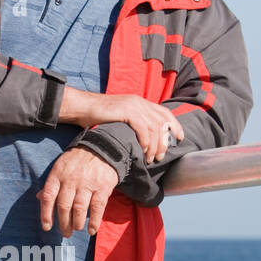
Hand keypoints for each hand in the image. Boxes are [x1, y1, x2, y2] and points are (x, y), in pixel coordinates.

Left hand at [37, 148, 119, 237]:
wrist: (100, 149)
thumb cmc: (76, 162)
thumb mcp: (60, 168)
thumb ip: (51, 184)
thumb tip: (38, 198)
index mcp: (58, 175)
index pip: (48, 197)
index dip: (46, 214)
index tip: (47, 227)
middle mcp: (71, 180)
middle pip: (64, 205)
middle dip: (63, 223)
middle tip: (65, 233)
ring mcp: (87, 184)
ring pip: (79, 207)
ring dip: (77, 223)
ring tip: (76, 229)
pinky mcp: (102, 187)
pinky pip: (97, 207)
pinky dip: (94, 221)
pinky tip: (91, 230)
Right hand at [59, 88, 184, 161]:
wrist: (81, 107)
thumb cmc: (97, 116)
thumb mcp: (119, 117)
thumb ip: (132, 123)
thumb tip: (142, 139)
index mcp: (140, 102)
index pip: (164, 113)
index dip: (175, 125)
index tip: (179, 138)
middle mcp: (140, 102)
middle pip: (162, 122)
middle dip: (165, 141)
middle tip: (161, 156)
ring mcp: (133, 105)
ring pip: (154, 127)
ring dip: (155, 145)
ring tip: (151, 158)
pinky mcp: (126, 111)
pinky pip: (142, 128)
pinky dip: (145, 141)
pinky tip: (143, 151)